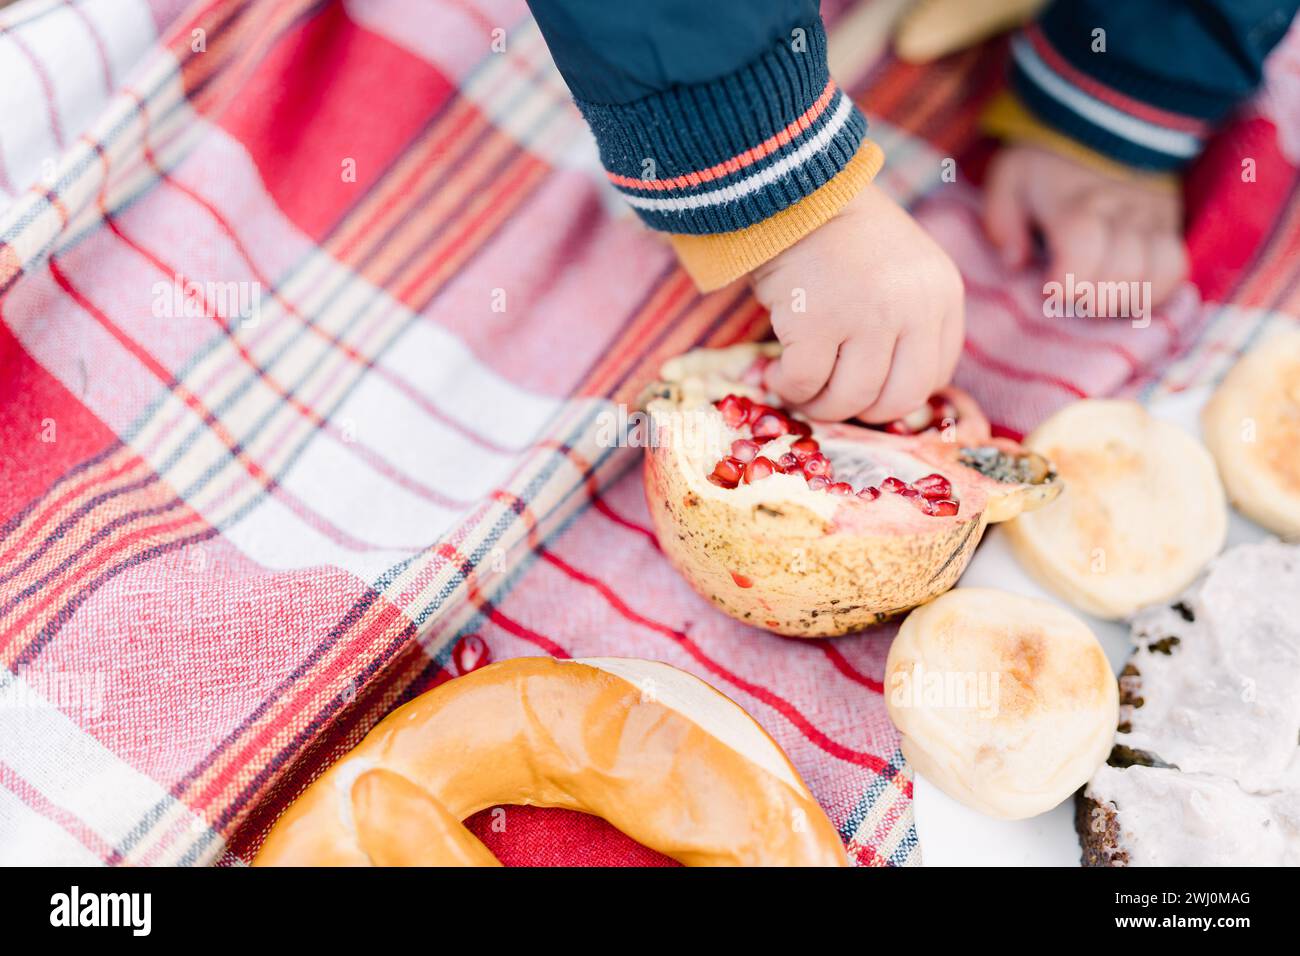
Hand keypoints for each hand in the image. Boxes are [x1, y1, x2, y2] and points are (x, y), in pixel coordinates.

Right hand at [750, 182, 964, 421]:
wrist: (794, 191)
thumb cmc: (844, 235)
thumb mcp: (903, 270)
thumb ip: (911, 319)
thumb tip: (890, 395)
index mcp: (942, 295)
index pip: (936, 377)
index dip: (897, 394)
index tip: (868, 389)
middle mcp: (913, 308)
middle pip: (898, 400)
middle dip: (861, 411)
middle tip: (832, 399)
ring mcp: (866, 316)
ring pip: (849, 399)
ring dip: (819, 405)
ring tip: (800, 389)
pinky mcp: (817, 321)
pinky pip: (803, 383)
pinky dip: (786, 388)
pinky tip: (776, 374)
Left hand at [983, 144, 1186, 311]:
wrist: (1102, 125)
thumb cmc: (1045, 165)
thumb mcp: (1009, 179)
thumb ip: (1002, 221)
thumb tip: (1016, 263)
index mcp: (1075, 202)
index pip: (1082, 249)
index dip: (1066, 283)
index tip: (1049, 288)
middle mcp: (1121, 211)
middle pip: (1122, 271)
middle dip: (1092, 298)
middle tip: (1072, 296)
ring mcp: (1152, 218)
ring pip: (1155, 273)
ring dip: (1124, 299)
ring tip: (1099, 298)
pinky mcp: (1171, 224)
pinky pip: (1177, 268)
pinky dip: (1155, 291)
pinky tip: (1127, 295)